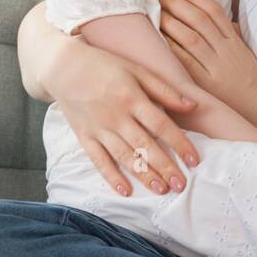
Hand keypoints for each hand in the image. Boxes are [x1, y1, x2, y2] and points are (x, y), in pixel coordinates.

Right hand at [42, 33, 227, 196]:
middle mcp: (116, 115)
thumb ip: (164, 89)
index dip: (179, 143)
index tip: (194, 160)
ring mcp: (98, 128)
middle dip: (164, 167)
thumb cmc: (104, 66)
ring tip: (161, 190)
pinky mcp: (84, 136)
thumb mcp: (135, 69)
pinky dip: (111, 176)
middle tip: (181, 185)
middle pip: (144, 145)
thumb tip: (192, 104)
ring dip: (143, 175)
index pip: (161, 125)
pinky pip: (98, 160)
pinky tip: (126, 191)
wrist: (62, 66)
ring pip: (124, 156)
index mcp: (131, 96)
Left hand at [157, 0, 256, 122]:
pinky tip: (157, 39)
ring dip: (169, 21)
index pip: (213, 11)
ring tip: (153, 11)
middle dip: (175, 3)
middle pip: (198, 20)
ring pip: (191, 37)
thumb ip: (230, 34)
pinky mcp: (207, 84)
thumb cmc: (250, 81)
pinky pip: (186, 61)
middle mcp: (225, 50)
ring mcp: (216, 67)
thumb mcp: (244, 52)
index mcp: (234, 40)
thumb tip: (214, 16)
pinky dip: (171, 48)